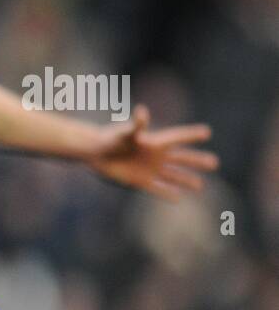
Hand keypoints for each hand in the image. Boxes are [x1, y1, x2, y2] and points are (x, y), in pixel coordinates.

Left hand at [89, 105, 218, 200]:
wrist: (95, 152)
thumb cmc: (110, 139)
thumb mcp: (125, 132)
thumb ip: (136, 124)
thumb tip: (142, 111)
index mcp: (154, 142)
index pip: (177, 138)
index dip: (191, 135)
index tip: (207, 132)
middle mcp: (155, 156)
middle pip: (181, 159)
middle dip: (197, 161)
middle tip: (215, 163)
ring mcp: (149, 169)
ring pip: (172, 176)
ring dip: (186, 180)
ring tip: (201, 186)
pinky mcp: (139, 181)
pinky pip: (157, 189)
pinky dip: (167, 193)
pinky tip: (178, 198)